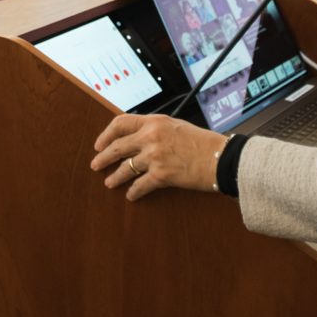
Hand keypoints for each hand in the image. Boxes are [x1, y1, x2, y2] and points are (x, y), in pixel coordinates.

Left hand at [90, 114, 227, 200]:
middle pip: (117, 147)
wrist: (221, 158)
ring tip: (109, 183)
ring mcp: (154, 156)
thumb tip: (139, 137)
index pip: (121, 123)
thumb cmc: (203, 143)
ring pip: (125, 168)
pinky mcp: (161, 175)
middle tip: (96, 164)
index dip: (106, 134)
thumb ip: (156, 130)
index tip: (99, 144)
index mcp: (155, 121)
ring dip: (115, 177)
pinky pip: (139, 185)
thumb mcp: (176, 126)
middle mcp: (151, 137)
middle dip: (103, 157)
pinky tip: (131, 195)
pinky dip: (133, 192)